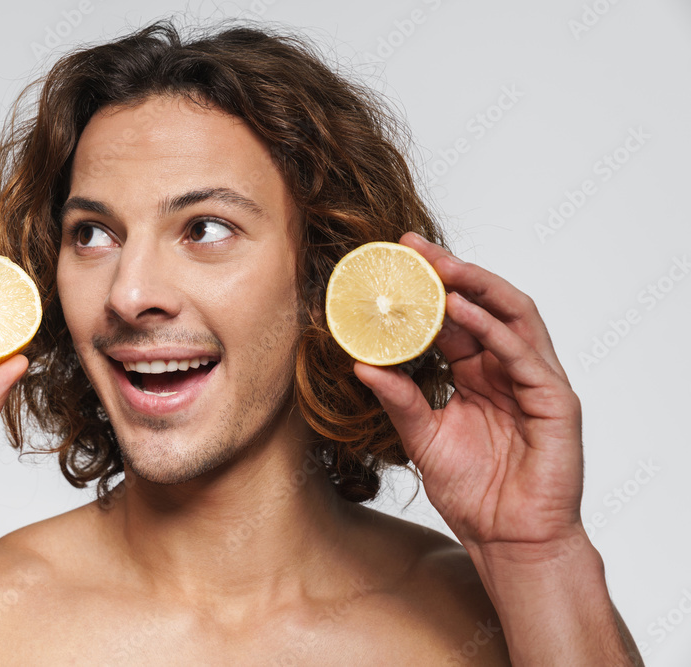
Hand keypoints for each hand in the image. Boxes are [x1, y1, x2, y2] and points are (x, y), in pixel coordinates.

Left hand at [354, 232, 582, 549]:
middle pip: (485, 304)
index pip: (455, 318)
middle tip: (414, 248)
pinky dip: (493, 329)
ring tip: (439, 266)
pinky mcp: (556, 401)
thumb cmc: (471, 490)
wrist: (506, 538)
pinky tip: (462, 312)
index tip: (394, 262)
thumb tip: (360, 364)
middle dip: (451, 272)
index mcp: (478, 373)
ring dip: (476, 286)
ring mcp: (535, 381)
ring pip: (512, 316)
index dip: (428, 288)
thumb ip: (398, 399)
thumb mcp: (422, 436)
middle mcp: (507, 369)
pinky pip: (524, 355)